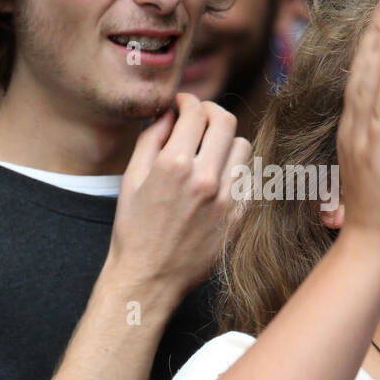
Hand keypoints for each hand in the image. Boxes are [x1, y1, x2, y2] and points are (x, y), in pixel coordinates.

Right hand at [109, 94, 251, 303]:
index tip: (183, 104)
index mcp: (175, 165)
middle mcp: (206, 179)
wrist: (149, 278)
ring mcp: (227, 200)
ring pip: (243, 148)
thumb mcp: (131, 178)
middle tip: (200, 118)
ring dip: (226, 142)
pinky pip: (248, 180)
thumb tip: (169, 113)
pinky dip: (235, 173)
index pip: (196, 112)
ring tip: (209, 151)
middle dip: (211, 112)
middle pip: (226, 122)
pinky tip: (218, 180)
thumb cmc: (134, 229)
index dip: (188, 101)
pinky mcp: (238, 218)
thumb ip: (151, 139)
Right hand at [333, 0, 379, 255]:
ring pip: (367, 83)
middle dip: (374, 34)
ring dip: (378, 46)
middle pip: (360, 72)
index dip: (370, 48)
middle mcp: (353, 132)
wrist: (374, 246)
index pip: (361, 81)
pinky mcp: (376, 154)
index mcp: (355, 133)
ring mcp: (361, 141)